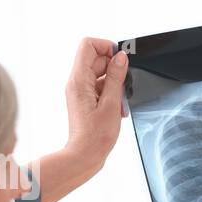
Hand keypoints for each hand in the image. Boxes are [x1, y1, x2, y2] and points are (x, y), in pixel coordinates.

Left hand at [63, 37, 127, 171]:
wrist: (85, 156)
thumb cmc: (95, 136)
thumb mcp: (111, 104)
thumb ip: (117, 78)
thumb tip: (121, 57)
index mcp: (79, 80)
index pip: (88, 45)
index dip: (106, 47)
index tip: (120, 58)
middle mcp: (76, 83)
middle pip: (96, 59)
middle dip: (114, 69)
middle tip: (124, 85)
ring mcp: (80, 92)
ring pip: (100, 74)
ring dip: (115, 84)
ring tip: (120, 103)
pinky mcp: (85, 100)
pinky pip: (100, 88)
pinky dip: (112, 94)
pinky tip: (117, 109)